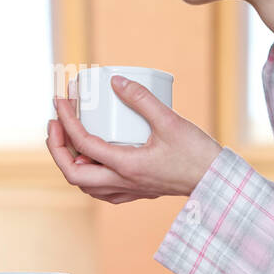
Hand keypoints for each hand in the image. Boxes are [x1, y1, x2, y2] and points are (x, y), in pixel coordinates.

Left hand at [46, 74, 222, 201]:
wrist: (217, 183)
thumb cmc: (197, 154)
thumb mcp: (171, 121)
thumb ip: (142, 99)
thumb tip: (115, 81)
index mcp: (126, 166)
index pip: (82, 144)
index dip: (66, 121)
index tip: (59, 101)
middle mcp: (122, 183)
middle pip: (73, 174)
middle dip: (57, 148)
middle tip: (55, 122)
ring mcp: (128, 190)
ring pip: (85, 185)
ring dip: (70, 162)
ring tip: (68, 138)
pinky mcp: (137, 191)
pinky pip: (101, 190)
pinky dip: (88, 175)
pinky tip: (91, 159)